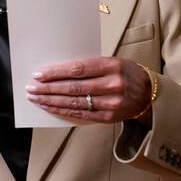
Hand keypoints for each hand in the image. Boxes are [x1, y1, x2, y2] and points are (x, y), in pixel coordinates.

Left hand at [25, 57, 152, 124]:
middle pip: (73, 88)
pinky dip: (62, 110)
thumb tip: (58, 70)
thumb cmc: (126, 73)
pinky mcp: (107, 118)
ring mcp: (110, 104)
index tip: (39, 74)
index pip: (78, 69)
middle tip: (31, 87)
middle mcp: (112, 86)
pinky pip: (80, 114)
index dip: (56, 73)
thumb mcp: (112, 62)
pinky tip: (49, 107)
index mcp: (112, 66)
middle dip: (48, 88)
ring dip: (51, 101)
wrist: (149, 94)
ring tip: (35, 98)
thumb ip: (89, 66)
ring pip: (74, 103)